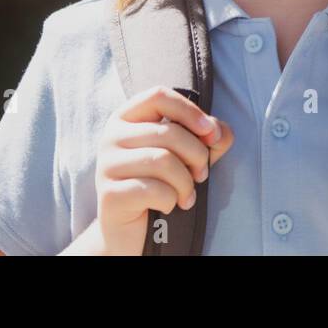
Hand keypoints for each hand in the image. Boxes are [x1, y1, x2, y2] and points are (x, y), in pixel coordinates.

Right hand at [89, 85, 233, 254]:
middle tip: (202, 175)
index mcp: (127, 118)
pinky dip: (172, 200)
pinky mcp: (109, 195)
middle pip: (168, 132)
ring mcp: (106, 165)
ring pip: (163, 161)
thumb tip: (221, 133)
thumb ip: (208, 138)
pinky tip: (169, 206)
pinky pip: (155, 190)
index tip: (211, 134)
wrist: (130, 231)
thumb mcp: (188, 156)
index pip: (158, 96)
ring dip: (186, 183)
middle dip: (197, 156)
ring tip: (188, 196)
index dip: (189, 111)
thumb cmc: (161, 185)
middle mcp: (111, 136)